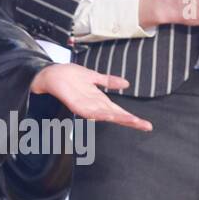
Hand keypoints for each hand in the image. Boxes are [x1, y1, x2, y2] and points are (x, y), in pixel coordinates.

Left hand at [29, 64, 152, 130]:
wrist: (52, 73)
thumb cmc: (70, 76)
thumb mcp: (94, 77)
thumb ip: (109, 81)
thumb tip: (126, 84)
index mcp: (100, 100)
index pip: (119, 111)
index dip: (132, 117)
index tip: (147, 125)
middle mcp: (94, 106)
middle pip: (116, 115)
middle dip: (130, 121)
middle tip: (146, 126)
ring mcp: (85, 106)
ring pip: (105, 115)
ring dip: (118, 118)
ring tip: (133, 120)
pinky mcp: (75, 104)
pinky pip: (89, 111)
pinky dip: (99, 113)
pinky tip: (109, 114)